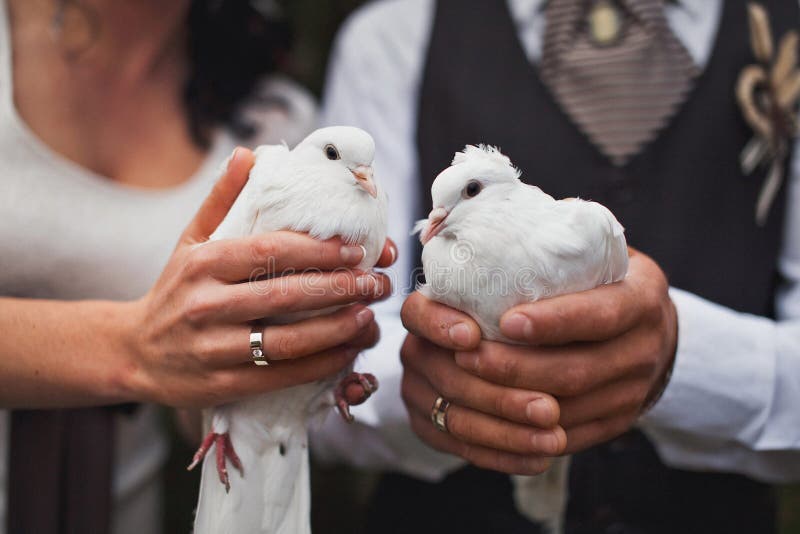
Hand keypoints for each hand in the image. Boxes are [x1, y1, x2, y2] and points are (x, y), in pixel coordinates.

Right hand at [123, 148, 395, 407]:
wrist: (133, 352)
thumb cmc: (175, 290)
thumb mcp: (190, 242)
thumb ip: (222, 200)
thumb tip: (250, 154)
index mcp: (202, 263)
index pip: (270, 252)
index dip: (318, 251)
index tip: (356, 250)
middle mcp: (205, 305)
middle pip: (285, 296)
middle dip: (339, 289)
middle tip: (376, 283)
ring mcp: (213, 349)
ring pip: (288, 341)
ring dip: (337, 330)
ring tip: (369, 317)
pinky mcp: (223, 386)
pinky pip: (281, 376)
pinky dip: (320, 364)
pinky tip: (348, 351)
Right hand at [400, 293, 564, 475]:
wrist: (490, 363)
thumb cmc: (512, 324)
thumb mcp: (508, 306)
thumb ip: (514, 310)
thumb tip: (542, 318)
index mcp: (425, 313)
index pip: (418, 314)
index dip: (442, 326)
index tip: (473, 337)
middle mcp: (416, 353)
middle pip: (451, 379)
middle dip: (503, 397)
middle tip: (550, 409)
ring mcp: (417, 393)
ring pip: (459, 420)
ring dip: (511, 433)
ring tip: (553, 439)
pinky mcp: (428, 429)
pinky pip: (465, 449)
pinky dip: (506, 456)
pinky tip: (539, 459)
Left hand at [456, 248, 677, 452]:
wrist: (652, 329)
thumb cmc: (604, 282)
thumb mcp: (599, 254)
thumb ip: (556, 244)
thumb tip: (480, 210)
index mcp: (642, 297)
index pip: (602, 314)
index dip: (556, 322)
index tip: (507, 320)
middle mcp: (647, 347)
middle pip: (578, 369)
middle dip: (517, 367)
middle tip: (468, 356)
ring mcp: (636, 390)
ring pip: (571, 406)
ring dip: (516, 401)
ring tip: (471, 383)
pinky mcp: (619, 421)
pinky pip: (574, 435)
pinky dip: (531, 430)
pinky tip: (494, 418)